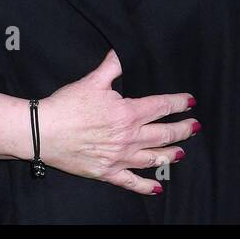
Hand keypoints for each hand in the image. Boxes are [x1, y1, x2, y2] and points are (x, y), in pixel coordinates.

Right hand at [35, 49, 197, 194]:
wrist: (44, 131)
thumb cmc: (67, 105)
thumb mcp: (93, 80)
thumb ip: (113, 65)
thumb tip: (123, 51)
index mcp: (128, 113)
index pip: (162, 106)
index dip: (179, 103)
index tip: (190, 102)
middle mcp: (129, 137)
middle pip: (164, 134)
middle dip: (183, 130)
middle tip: (195, 127)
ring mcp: (120, 157)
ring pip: (154, 158)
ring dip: (171, 155)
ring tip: (181, 152)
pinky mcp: (107, 172)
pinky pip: (132, 182)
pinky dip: (147, 186)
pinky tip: (157, 188)